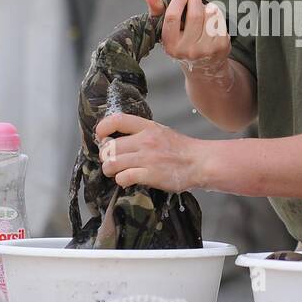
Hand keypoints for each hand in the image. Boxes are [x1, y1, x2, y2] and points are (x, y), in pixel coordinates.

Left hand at [95, 112, 209, 192]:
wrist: (200, 162)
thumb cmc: (181, 149)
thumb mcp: (160, 132)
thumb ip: (140, 133)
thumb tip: (117, 138)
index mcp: (147, 127)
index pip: (116, 120)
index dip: (102, 128)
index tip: (101, 136)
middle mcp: (145, 140)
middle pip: (109, 146)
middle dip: (105, 156)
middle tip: (110, 161)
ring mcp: (147, 158)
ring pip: (112, 163)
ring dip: (110, 170)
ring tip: (116, 172)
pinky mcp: (150, 175)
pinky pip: (123, 177)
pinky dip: (121, 181)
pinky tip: (127, 181)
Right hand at [144, 0, 231, 78]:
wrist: (204, 67)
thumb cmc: (183, 45)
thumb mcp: (167, 31)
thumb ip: (157, 11)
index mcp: (171, 46)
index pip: (172, 17)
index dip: (178, 0)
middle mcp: (188, 50)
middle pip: (194, 14)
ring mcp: (206, 49)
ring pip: (209, 14)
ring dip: (205, 6)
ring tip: (201, 11)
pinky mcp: (221, 45)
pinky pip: (219, 19)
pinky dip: (215, 13)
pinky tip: (210, 19)